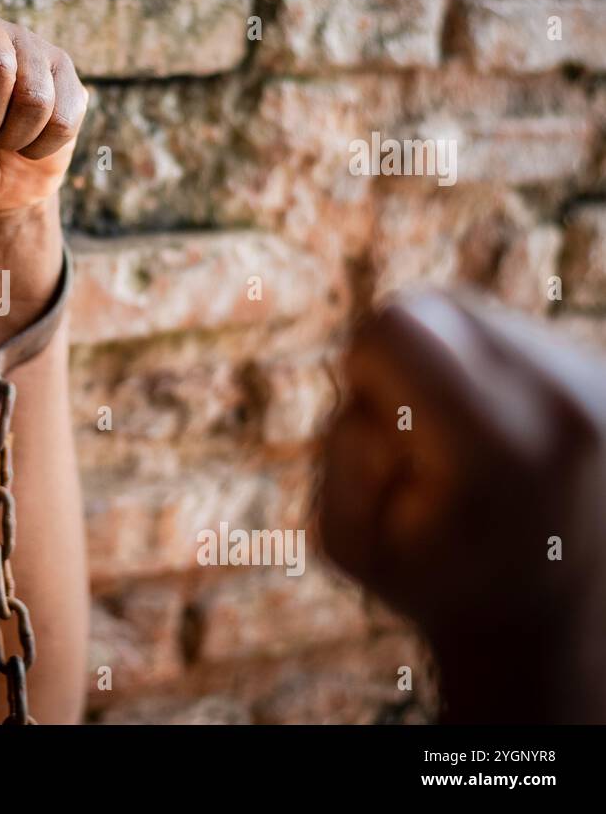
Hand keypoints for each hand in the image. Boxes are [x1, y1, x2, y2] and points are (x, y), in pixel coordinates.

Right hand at [316, 292, 605, 718]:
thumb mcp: (350, 542)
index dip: (362, 371)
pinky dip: (489, 374)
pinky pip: (514, 333)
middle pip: (434, 304)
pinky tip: (506, 440)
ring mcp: (601, 385)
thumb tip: (384, 386)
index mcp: (496, 448)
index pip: (395, 323)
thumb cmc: (435, 583)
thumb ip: (345, 450)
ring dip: (447, 368)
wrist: (559, 621)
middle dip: (402, 363)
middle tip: (421, 442)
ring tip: (468, 446)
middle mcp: (568, 402)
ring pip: (474, 315)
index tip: (384, 435)